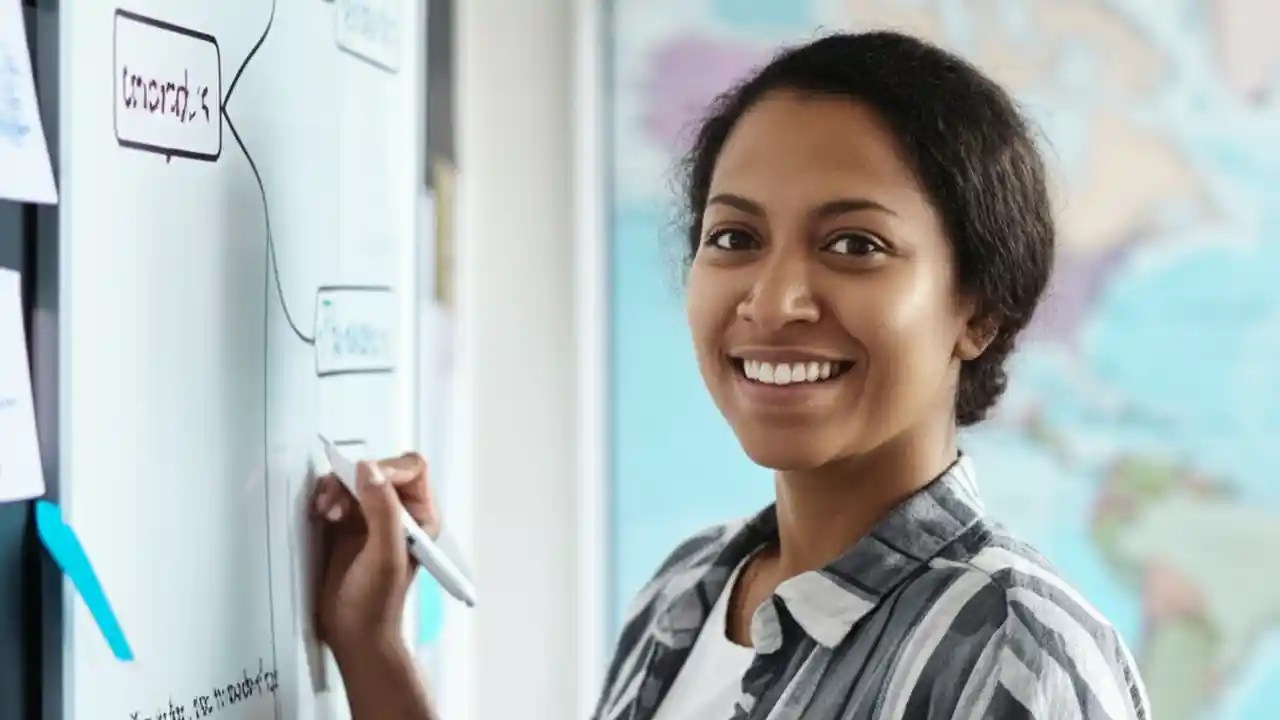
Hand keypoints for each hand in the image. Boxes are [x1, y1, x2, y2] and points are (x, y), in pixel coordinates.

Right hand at [312, 453, 439, 657]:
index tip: (363, 482)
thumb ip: (382, 510)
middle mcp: (397, 511)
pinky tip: (320, 515)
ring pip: (352, 479)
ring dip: (335, 489)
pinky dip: (324, 497)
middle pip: (376, 470)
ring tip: (326, 513)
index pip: (410, 469)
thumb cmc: (377, 602)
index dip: (387, 469)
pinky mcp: (343, 524)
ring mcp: (368, 516)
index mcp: (419, 516)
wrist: (353, 632)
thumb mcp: (385, 555)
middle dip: (353, 480)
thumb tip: (369, 470)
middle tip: (335, 504)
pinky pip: (333, 494)